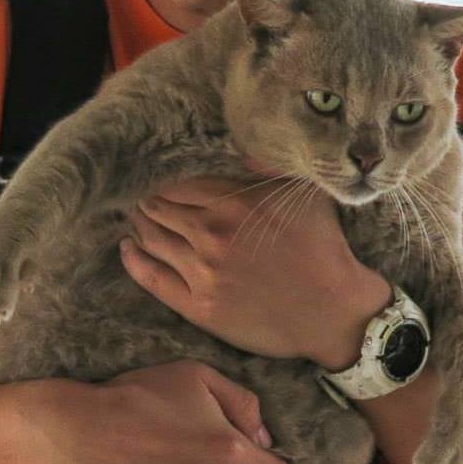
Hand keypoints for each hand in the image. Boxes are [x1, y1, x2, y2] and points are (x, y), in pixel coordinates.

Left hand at [119, 174, 389, 367]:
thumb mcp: (305, 193)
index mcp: (233, 202)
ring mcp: (202, 271)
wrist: (334, 311)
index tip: (158, 182)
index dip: (164, 183)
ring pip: (153, 240)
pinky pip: (152, 277)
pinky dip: (134, 260)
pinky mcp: (199, 305)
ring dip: (140, 225)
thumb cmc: (325, 250)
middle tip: (140, 200)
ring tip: (136, 219)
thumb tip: (242, 152)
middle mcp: (211, 233)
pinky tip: (128, 249)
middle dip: (148, 202)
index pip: (180, 185)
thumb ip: (269, 169)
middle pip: (160, 209)